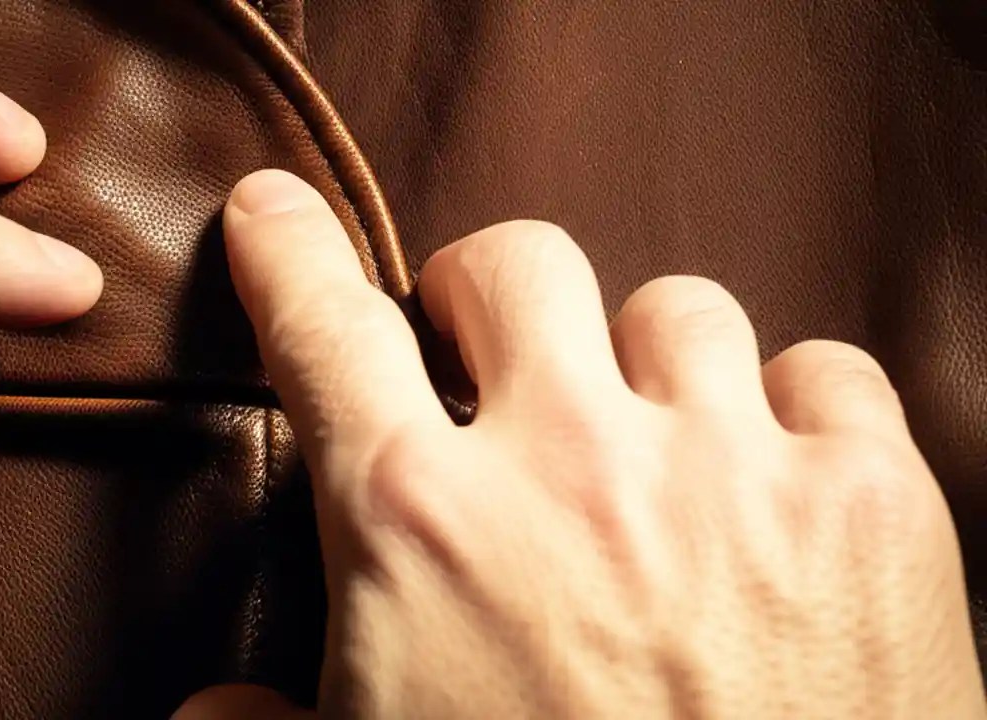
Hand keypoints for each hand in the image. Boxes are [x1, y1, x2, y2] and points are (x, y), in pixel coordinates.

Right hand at [176, 170, 984, 718]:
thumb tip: (205, 716)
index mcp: (418, 528)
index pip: (323, 329)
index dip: (288, 252)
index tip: (274, 214)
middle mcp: (567, 464)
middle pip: (514, 263)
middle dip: (490, 300)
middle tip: (494, 362)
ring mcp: (728, 470)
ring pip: (677, 309)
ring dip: (648, 367)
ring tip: (651, 451)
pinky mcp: (870, 507)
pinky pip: (826, 375)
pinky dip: (795, 416)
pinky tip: (777, 489)